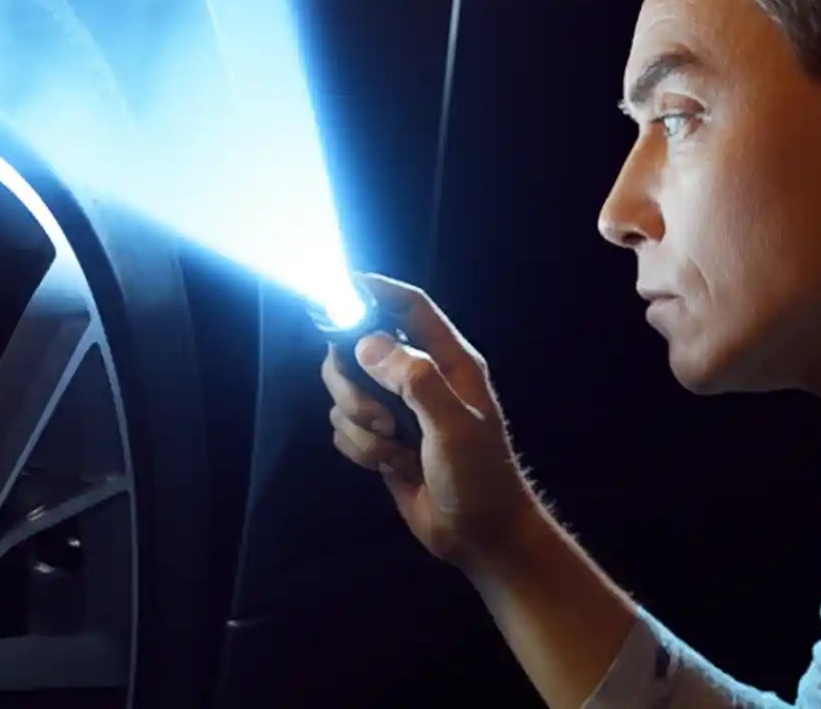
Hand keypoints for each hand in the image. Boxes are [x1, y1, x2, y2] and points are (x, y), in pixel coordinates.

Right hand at [321, 274, 534, 568]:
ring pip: (345, 392)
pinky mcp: (382, 441)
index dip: (376, 289)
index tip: (339, 284)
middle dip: (352, 381)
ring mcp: (399, 410)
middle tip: (377, 416)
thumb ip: (415, 380)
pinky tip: (390, 466)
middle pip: (359, 348)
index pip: (410, 307)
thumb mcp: (455, 426)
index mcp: (449, 362)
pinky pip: (345, 428)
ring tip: (393, 450)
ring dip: (359, 424)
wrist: (481, 536)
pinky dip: (358, 448)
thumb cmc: (480, 478)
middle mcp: (420, 378)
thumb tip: (367, 343)